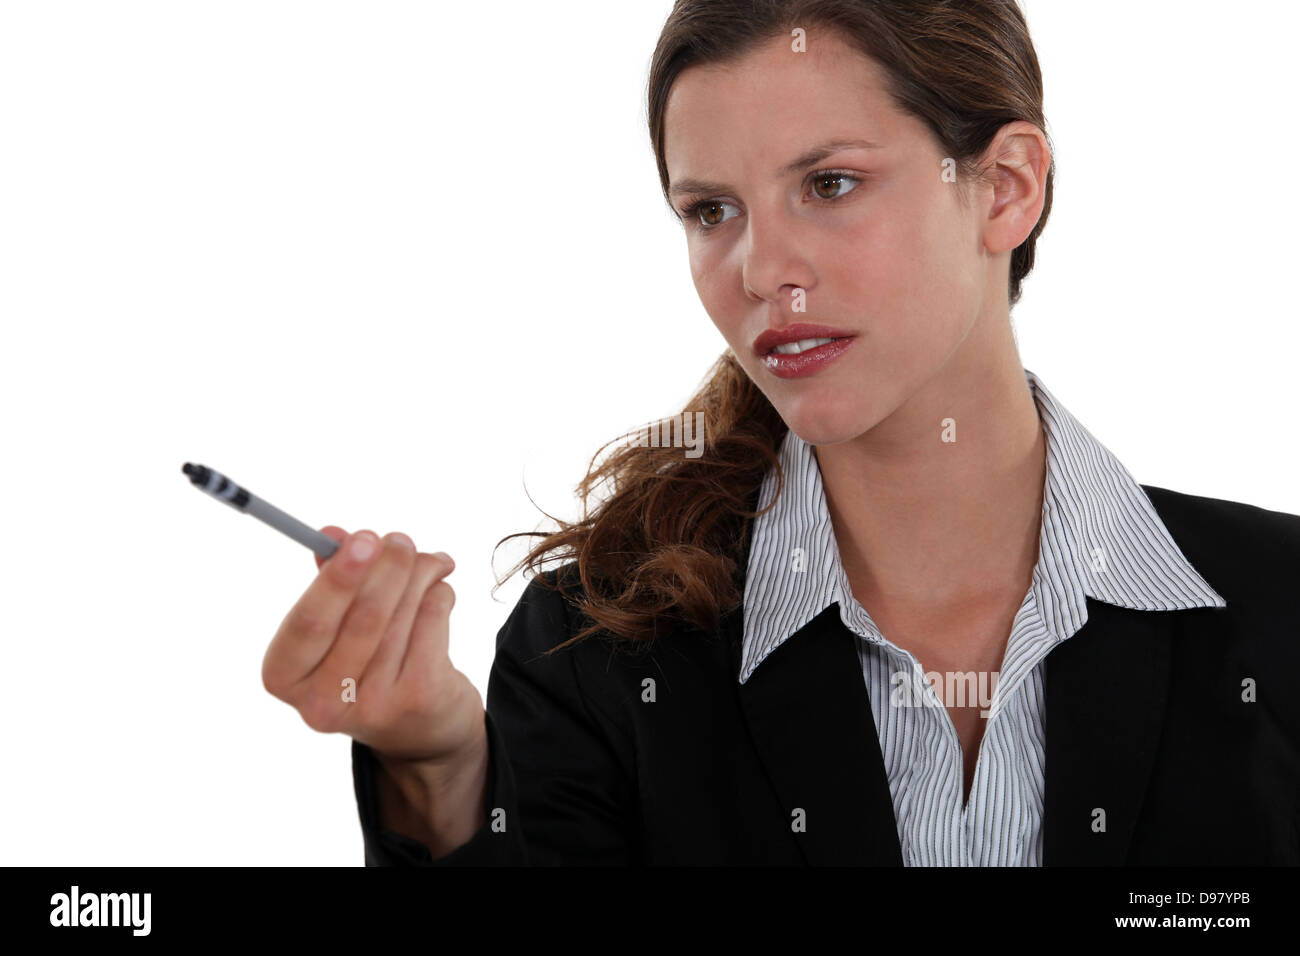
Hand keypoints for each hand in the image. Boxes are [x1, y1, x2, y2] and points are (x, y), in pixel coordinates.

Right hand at [262, 527, 484, 768]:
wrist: (420, 728)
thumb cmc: (367, 659)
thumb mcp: (338, 624)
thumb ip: (331, 578)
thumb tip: (333, 534)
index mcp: (286, 676)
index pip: (308, 623)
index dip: (336, 579)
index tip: (362, 538)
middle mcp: (322, 701)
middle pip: (363, 615)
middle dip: (390, 566)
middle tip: (401, 540)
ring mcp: (373, 705)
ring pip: (405, 611)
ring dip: (421, 574)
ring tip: (429, 563)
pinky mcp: (419, 697)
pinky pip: (433, 620)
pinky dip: (441, 594)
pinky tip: (440, 592)